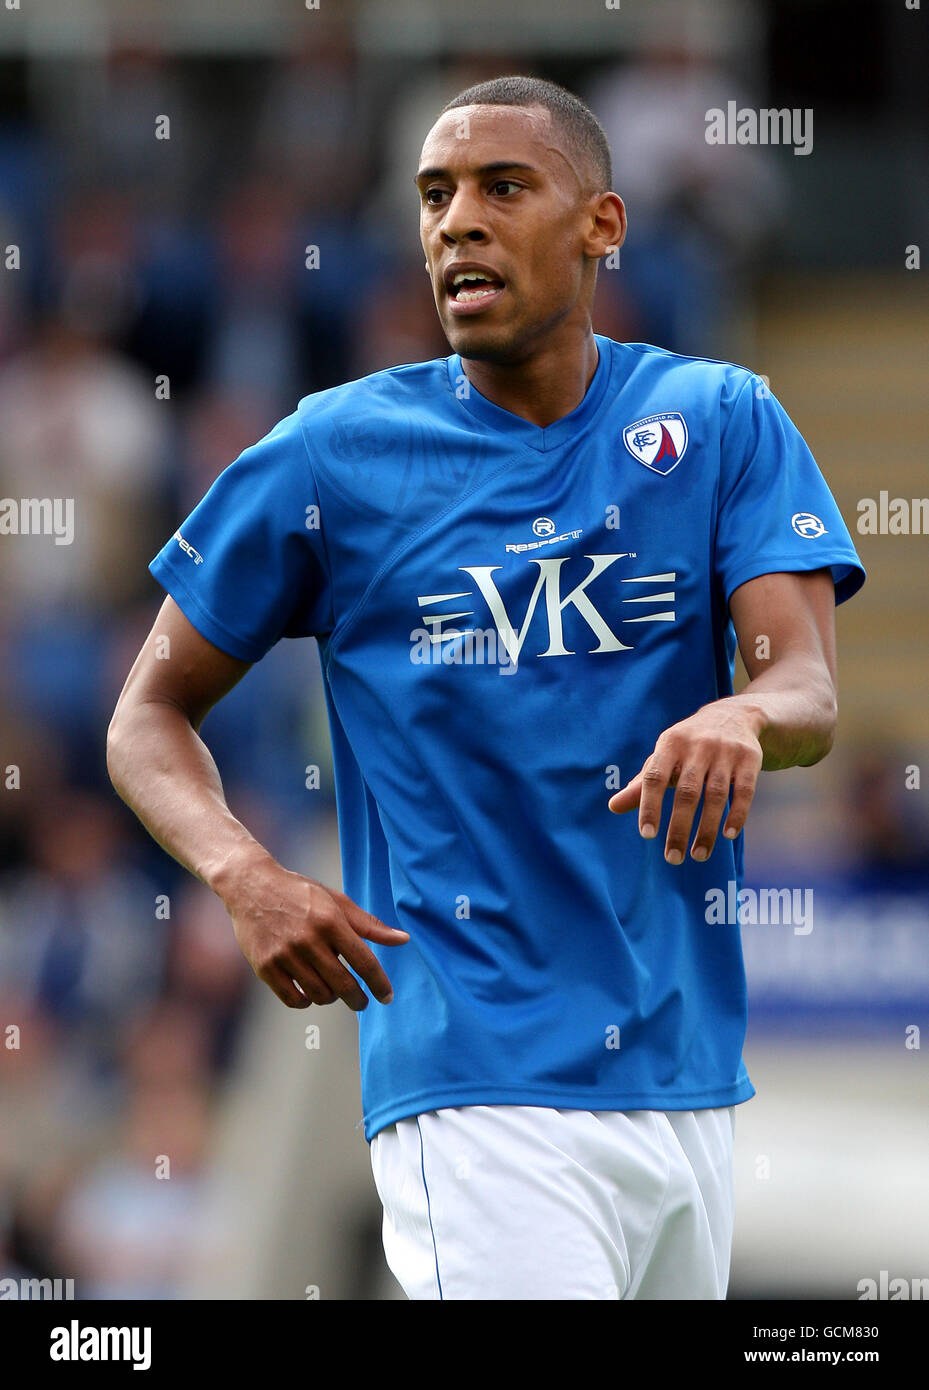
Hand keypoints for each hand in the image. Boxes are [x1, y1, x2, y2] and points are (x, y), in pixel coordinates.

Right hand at [217, 849, 408, 1008]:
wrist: (251, 886)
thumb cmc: (300, 894)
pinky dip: (306, 1001)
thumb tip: (403, 940)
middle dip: (358, 999)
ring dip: (332, 997)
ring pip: (319, 995)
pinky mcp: (264, 967)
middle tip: (362, 1002)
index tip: (387, 997)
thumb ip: (369, 925)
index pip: (364, 961)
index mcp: (329, 921)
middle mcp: (308, 939)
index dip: (379, 983)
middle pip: (343, 984)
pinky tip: (310, 993)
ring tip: (333, 989)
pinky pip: (293, 999)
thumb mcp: (336, 902)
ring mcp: (284, 955)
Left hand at [607, 699, 763, 864]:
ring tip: (698, 855)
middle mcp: (697, 746)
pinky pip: (744, 791)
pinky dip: (737, 814)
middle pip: (686, 793)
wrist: (734, 716)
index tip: (647, 836)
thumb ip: (641, 784)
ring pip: (715, 796)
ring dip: (706, 829)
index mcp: (670, 743)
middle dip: (679, 828)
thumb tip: (613, 807)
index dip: (649, 806)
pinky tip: (728, 835)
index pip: (655, 777)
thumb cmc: (689, 746)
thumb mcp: (664, 757)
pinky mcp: (749, 758)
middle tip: (673, 858)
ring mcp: (725, 751)